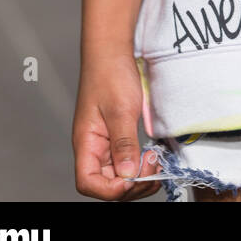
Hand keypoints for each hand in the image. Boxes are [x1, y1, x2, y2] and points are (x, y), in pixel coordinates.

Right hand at [73, 51, 161, 200]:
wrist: (112, 51)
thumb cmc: (110, 73)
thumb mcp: (121, 109)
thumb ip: (124, 144)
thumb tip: (128, 175)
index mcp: (86, 143)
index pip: (88, 182)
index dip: (110, 189)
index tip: (133, 179)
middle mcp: (93, 147)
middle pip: (105, 184)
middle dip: (130, 184)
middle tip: (152, 169)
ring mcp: (105, 143)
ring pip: (118, 175)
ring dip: (137, 176)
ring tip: (154, 161)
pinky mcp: (117, 137)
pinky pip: (126, 161)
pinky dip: (140, 164)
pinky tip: (151, 156)